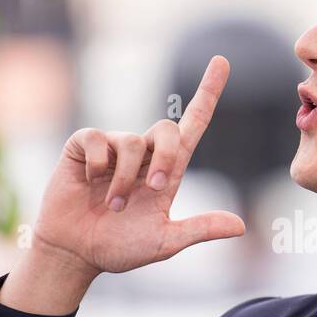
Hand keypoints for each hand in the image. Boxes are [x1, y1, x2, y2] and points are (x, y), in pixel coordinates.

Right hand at [0, 56, 245, 312]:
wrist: (76, 254)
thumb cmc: (119, 247)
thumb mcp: (165, 241)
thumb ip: (200, 230)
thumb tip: (241, 226)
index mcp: (166, 171)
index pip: (192, 126)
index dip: (207, 94)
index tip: (222, 62)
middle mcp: (142, 154)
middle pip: (167, 128)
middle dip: (166, 156)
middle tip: (157, 188)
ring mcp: (112, 149)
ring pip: (133, 141)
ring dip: (126, 178)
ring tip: (115, 204)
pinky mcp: (82, 147)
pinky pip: (97, 139)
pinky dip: (98, 165)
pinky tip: (91, 182)